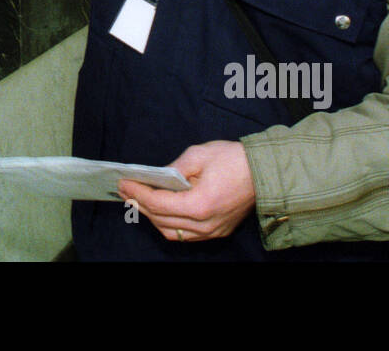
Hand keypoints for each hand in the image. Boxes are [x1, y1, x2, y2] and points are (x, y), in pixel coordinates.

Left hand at [118, 140, 255, 242]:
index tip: (123, 182)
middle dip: (139, 204)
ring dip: (151, 217)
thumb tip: (156, 177)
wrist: (264, 172)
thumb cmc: (233, 160)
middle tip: (125, 189)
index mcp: (200, 205)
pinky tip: (159, 210)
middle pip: (161, 219)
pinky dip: (168, 224)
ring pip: (171, 232)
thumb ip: (173, 169)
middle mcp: (204, 224)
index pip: (158, 204)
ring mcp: (211, 232)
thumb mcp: (199, 155)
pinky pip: (185, 234)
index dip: (137, 193)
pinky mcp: (217, 232)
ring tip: (138, 199)